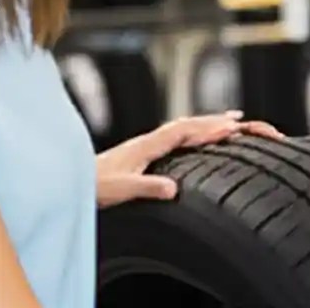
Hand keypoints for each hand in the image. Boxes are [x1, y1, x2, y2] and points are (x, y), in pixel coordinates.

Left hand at [95, 111, 283, 208]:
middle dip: (212, 120)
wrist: (70, 181)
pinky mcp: (142, 153)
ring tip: (225, 123)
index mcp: (147, 146)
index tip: (231, 127)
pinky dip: (191, 134)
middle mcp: (147, 141)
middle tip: (238, 119)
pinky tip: (195, 140)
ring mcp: (145, 145)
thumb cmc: (93, 186)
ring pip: (181, 129)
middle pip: (186, 124)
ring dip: (204, 124)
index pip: (183, 131)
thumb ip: (147, 188)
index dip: (208, 128)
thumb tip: (173, 189)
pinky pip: (174, 138)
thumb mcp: (121, 190)